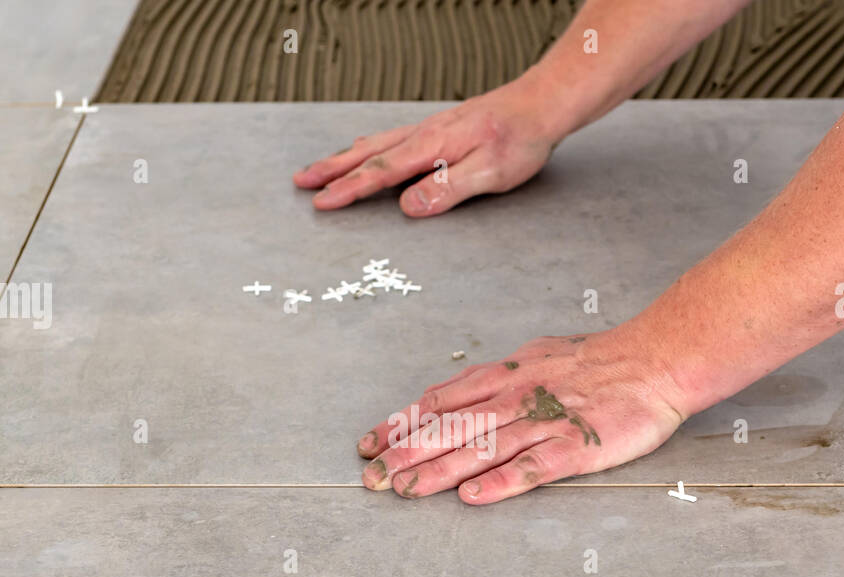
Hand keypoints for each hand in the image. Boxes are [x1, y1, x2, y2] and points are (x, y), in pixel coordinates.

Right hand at [293, 78, 562, 216]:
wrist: (542, 103)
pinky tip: (364, 149)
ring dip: (344, 158)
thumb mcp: (491, 172)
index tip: (322, 203)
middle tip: (301, 182)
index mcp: (432, 147)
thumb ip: (448, 188)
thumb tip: (408, 206)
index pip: (381, 174)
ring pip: (376, 144)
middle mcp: (424, 134)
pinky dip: (368, 146)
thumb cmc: (521, 139)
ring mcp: (430, 129)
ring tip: (319, 169)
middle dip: (332, 170)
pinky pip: (391, 138)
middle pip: (368, 155)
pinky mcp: (439, 128)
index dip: (349, 190)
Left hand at [356, 325, 687, 503]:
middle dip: (407, 453)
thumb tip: (454, 392)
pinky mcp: (576, 447)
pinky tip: (472, 497)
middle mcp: (517, 398)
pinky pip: (533, 467)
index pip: (442, 400)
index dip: (403, 423)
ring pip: (482, 448)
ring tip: (405, 490)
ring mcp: (545, 423)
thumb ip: (497, 377)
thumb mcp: (537, 356)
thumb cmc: (599, 361)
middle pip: (452, 427)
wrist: (656, 361)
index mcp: (507, 376)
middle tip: (371, 478)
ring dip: (440, 471)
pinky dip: (501, 482)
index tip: (370, 443)